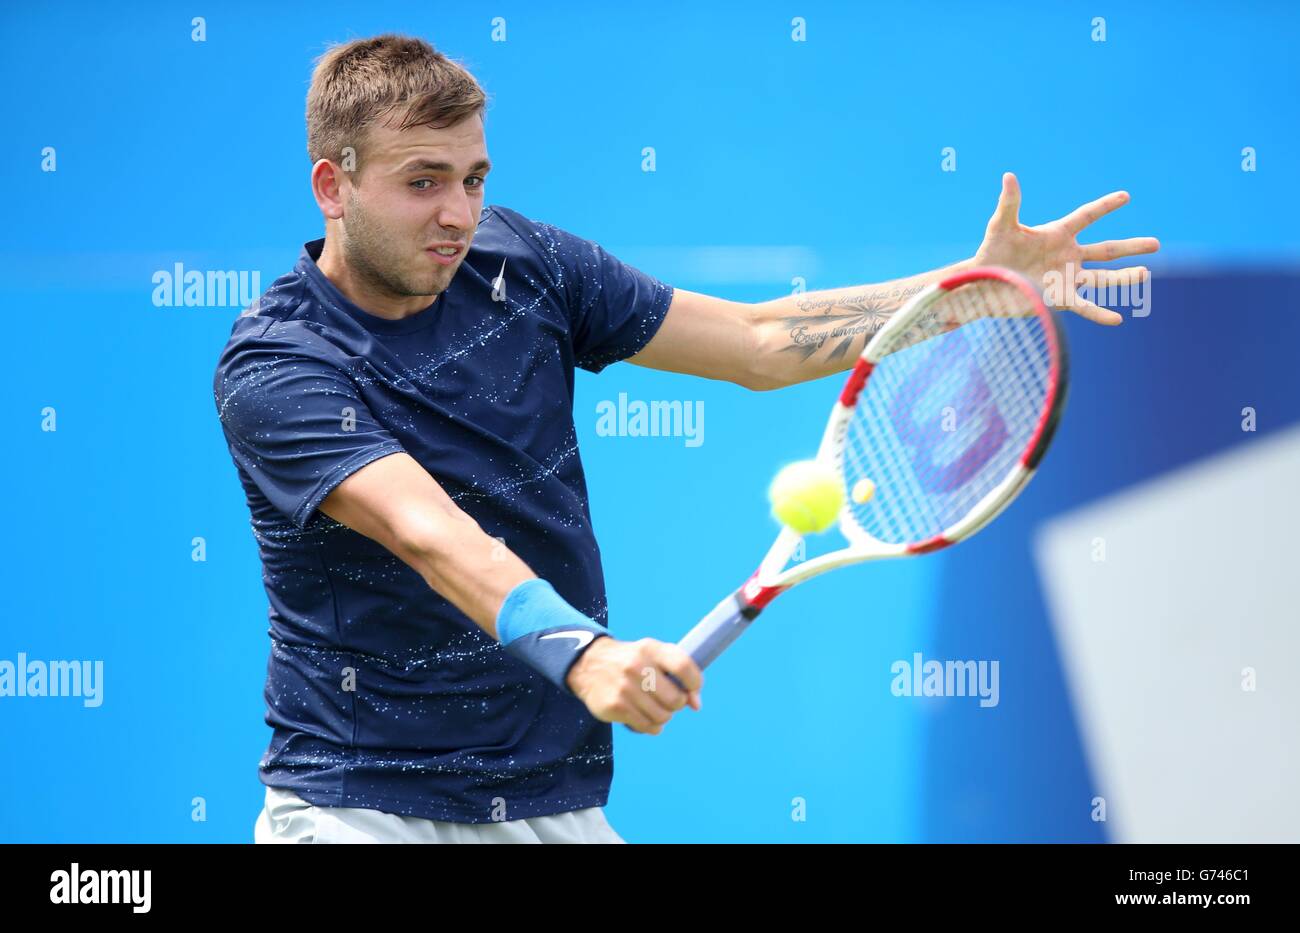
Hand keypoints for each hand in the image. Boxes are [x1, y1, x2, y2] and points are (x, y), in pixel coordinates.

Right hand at [566, 637, 703, 733]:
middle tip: (667, 700)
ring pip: (662, 717)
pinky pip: (646, 726)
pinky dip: (651, 726)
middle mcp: (637, 666)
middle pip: (675, 699)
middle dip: (676, 704)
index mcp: (650, 649)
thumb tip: (696, 704)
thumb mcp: (653, 655)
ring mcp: (624, 688)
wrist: (589, 665)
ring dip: (663, 716)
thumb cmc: (631, 661)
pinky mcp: (614, 706)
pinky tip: (644, 716)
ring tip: (653, 707)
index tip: (691, 689)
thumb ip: (679, 673)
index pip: (683, 667)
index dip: (694, 683)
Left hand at [973, 172, 1159, 324]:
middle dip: (1130, 247)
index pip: (1087, 216)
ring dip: (1124, 277)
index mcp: (1057, 234)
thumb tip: (1009, 176)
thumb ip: (1010, 203)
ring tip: (1145, 274)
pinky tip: (1117, 319)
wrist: (982, 284)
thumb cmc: (990, 252)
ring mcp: (1065, 277)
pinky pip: (1083, 306)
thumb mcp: (1001, 226)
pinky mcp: (1058, 298)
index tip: (1126, 196)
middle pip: (1105, 250)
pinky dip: (1099, 313)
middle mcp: (1067, 255)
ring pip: (1101, 277)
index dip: (1105, 206)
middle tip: (1156, 244)